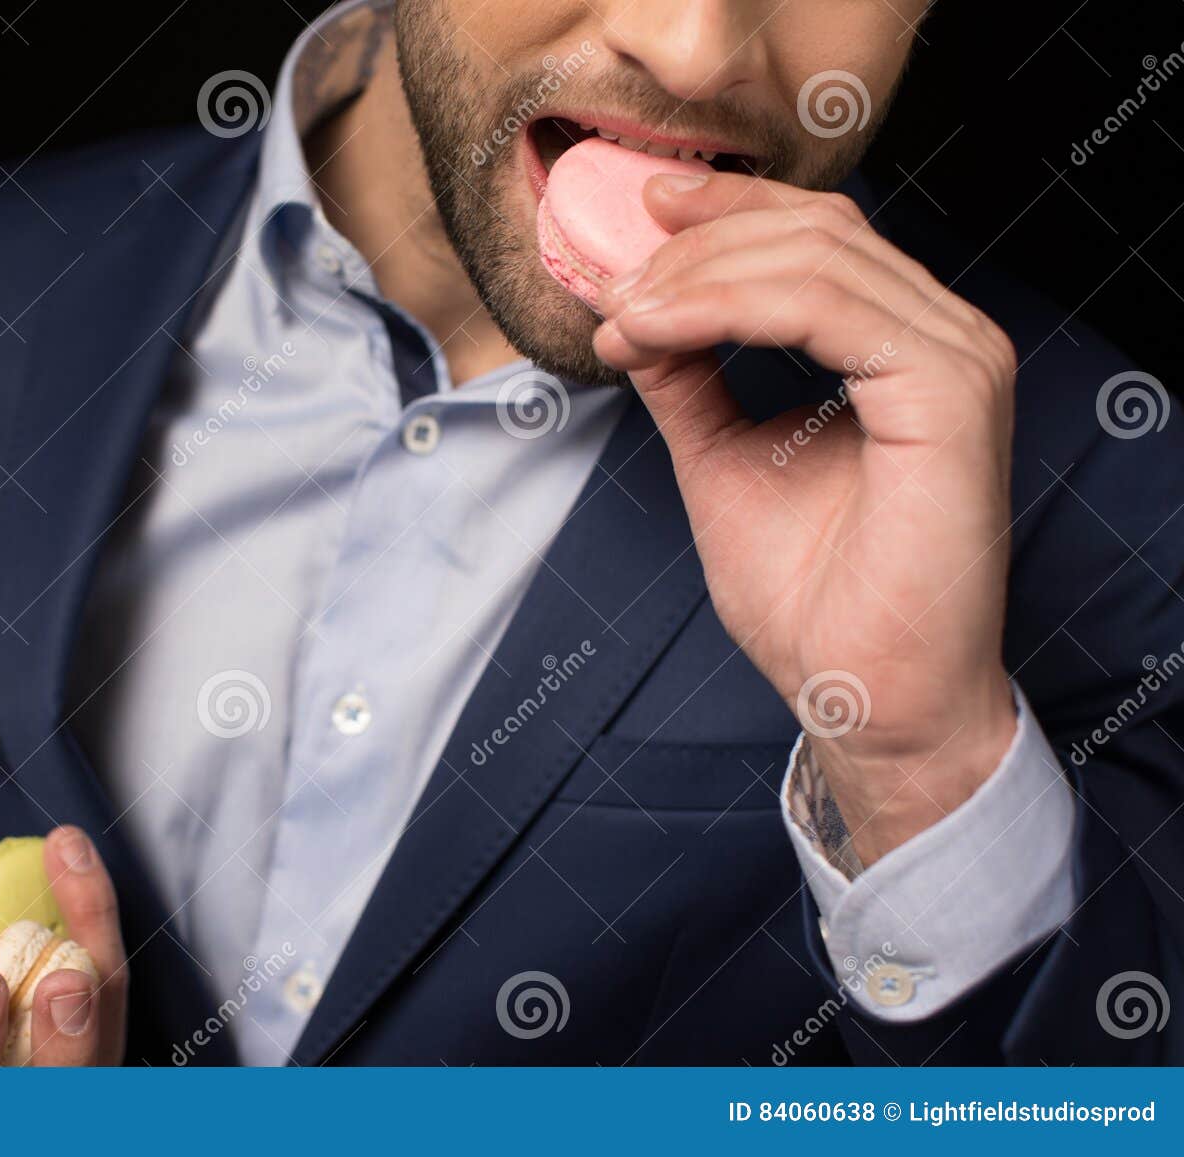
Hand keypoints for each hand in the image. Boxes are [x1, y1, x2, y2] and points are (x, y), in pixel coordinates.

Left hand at [593, 172, 1019, 864]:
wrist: (861, 692)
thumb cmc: (812, 597)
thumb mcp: (723, 460)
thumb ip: (688, 379)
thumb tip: (630, 311)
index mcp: (904, 348)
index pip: (818, 237)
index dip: (723, 213)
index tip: (631, 220)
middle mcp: (943, 338)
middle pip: (814, 230)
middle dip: (692, 246)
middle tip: (607, 282)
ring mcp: (956, 358)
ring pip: (813, 255)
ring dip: (693, 275)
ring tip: (619, 315)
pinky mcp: (948, 391)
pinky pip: (822, 307)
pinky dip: (722, 306)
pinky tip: (656, 328)